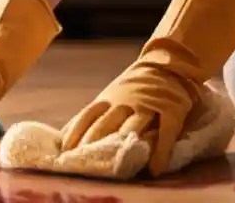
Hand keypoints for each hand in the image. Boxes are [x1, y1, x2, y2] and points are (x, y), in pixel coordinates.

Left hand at [61, 61, 197, 177]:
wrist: (167, 64)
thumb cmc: (134, 87)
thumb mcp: (110, 95)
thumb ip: (94, 115)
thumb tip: (63, 137)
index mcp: (109, 98)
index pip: (87, 116)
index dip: (76, 134)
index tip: (65, 153)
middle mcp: (126, 102)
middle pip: (106, 124)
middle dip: (93, 144)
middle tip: (84, 165)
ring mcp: (148, 106)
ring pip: (133, 127)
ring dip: (123, 147)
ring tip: (114, 169)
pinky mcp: (171, 111)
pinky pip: (165, 133)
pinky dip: (160, 153)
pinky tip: (154, 170)